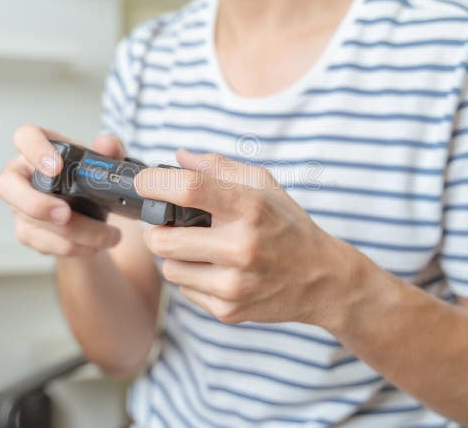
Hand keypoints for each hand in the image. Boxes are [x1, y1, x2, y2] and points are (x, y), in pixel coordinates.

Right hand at [0, 125, 124, 256]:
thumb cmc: (90, 178)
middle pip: (7, 185)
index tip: (56, 168)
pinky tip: (95, 245)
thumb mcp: (107, 162)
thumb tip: (107, 145)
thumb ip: (111, 150)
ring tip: (107, 235)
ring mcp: (20, 206)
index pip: (25, 137)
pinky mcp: (27, 232)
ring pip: (34, 222)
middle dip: (36, 203)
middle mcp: (22, 175)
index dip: (35, 150)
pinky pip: (44, 243)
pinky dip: (74, 247)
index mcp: (40, 148)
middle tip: (65, 214)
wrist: (93, 212)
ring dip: (74, 232)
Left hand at [135, 150, 357, 325]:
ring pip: (169, 269)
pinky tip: (217, 271)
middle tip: (165, 223)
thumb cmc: (288, 225)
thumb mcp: (264, 186)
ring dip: (175, 256)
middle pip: (163, 239)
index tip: (143, 182)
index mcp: (250, 208)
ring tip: (199, 248)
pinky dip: (193, 279)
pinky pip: (185, 291)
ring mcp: (234, 284)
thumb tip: (179, 157)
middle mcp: (241, 247)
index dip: (154, 182)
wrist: (324, 280)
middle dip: (156, 229)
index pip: (188, 189)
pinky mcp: (229, 311)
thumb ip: (219, 167)